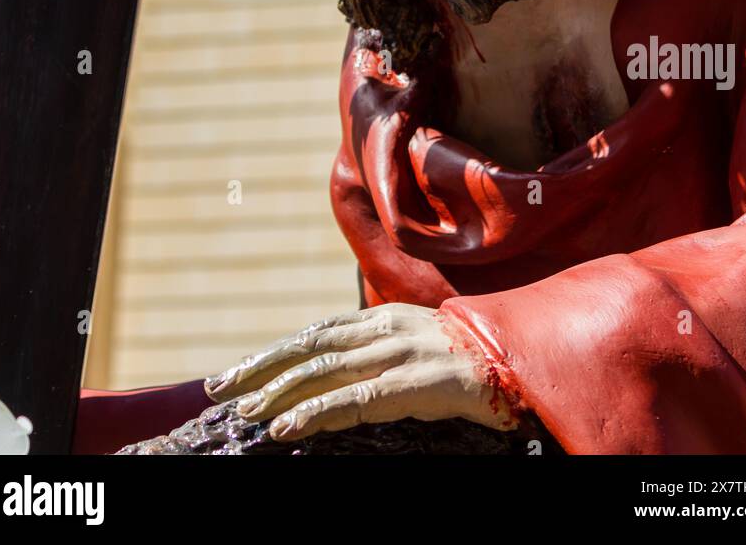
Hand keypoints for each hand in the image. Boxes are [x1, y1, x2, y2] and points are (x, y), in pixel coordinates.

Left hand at [203, 303, 519, 441]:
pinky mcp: (414, 384)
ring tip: (244, 412)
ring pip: (323, 370)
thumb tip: (339, 374)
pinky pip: (355, 400)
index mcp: (384, 319)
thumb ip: (380, 352)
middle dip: (261, 368)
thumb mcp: (418, 347)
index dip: (275, 352)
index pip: (316, 332)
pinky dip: (315, 413)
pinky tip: (287, 428)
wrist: (526, 362)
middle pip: (309, 346)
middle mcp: (385, 329)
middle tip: (219, 389)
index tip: (238, 371)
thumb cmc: (474, 360)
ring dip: (277, 393)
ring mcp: (399, 354)